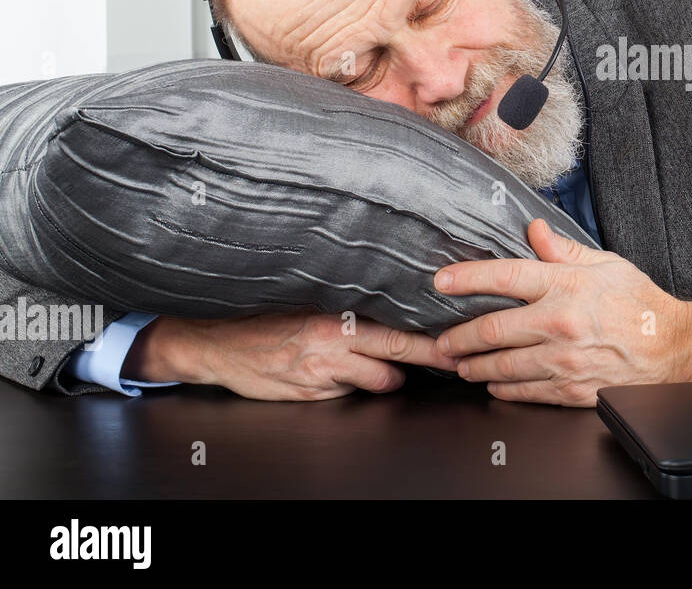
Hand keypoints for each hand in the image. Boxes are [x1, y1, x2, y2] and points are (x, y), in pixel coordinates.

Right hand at [122, 310, 462, 400]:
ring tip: (370, 365)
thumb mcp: (314, 310)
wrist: (219, 346)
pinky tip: (332, 374)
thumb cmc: (270, 324)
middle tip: (457, 362)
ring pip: (376, 381)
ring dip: (384, 377)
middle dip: (430, 359)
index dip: (431, 341)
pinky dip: (350, 387)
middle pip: (397, 353)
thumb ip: (353, 318)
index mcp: (337, 318)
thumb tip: (394, 321)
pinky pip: (345, 394)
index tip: (458, 343)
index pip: (397, 331)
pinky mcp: (309, 395)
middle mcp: (332, 344)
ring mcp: (321, 373)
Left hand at [433, 219, 691, 405]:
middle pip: (492, 329)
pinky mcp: (571, 389)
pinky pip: (525, 391)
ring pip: (502, 366)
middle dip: (459, 337)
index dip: (467, 278)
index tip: (442, 281)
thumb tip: (535, 231)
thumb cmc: (641, 305)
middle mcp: (560, 323)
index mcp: (566, 286)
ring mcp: (564, 361)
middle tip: (441, 341)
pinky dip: (503, 388)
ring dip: (474, 367)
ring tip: (459, 364)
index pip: (505, 277)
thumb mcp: (607, 265)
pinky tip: (492, 384)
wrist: (675, 350)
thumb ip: (564, 250)